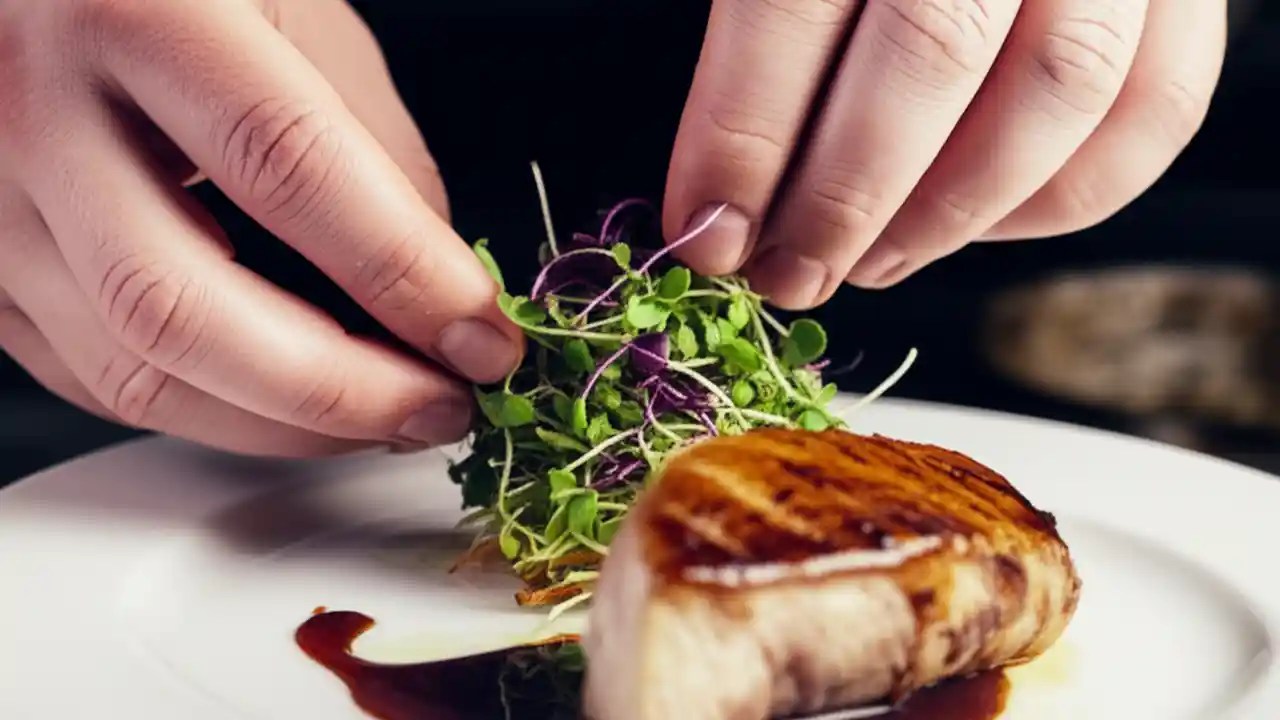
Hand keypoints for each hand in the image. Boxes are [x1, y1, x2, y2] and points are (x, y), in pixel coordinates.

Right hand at [0, 0, 521, 456]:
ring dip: (284, 425)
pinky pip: (93, 378)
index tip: (482, 338)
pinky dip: (210, 410)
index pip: (287, 167)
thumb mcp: (303, 15)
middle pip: (183, 307)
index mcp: (140, 8)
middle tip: (440, 407)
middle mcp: (33, 105)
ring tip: (384, 417)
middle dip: (341, 390)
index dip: (402, 273)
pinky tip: (286, 404)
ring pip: (133, 368)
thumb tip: (435, 295)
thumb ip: (373, 153)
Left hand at [664, 0, 1226, 307]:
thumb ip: (759, 30)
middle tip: (787, 275)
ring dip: (946, 215)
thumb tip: (719, 201)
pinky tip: (980, 224)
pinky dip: (1063, 198)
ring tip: (870, 262)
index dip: (743, 139)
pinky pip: (1154, 111)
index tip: (707, 234)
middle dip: (842, 200)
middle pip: (929, 56)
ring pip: (1056, 94)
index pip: (792, 7)